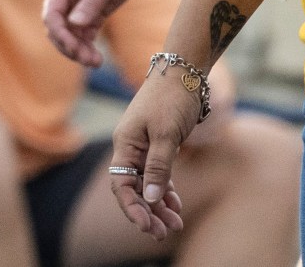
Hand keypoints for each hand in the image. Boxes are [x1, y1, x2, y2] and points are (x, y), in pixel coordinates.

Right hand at [42, 0, 152, 65]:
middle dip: (69, 47)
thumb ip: (91, 1)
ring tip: (96, 62)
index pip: (51, 14)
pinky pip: (82, 34)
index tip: (75, 49)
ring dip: (77, 50)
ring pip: (68, 35)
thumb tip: (74, 24)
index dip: (60, 34)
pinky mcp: (91, 12)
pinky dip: (86, 46)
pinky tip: (97, 57)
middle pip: (56, 28)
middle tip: (90, 60)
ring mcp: (77, 6)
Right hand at [106, 64, 199, 242]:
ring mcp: (143, 147)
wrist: (183, 72)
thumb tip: (151, 198)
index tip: (146, 226)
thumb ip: (158, 166)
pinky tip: (176, 206)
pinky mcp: (158, 146)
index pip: (121, 184)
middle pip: (133, 189)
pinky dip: (167, 191)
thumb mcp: (166, 134)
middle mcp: (130, 148)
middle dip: (147, 212)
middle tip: (163, 232)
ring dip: (159, 206)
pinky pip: (158, 175)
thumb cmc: (172, 98)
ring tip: (175, 224)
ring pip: (147, 184)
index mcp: (125, 144)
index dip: (132, 207)